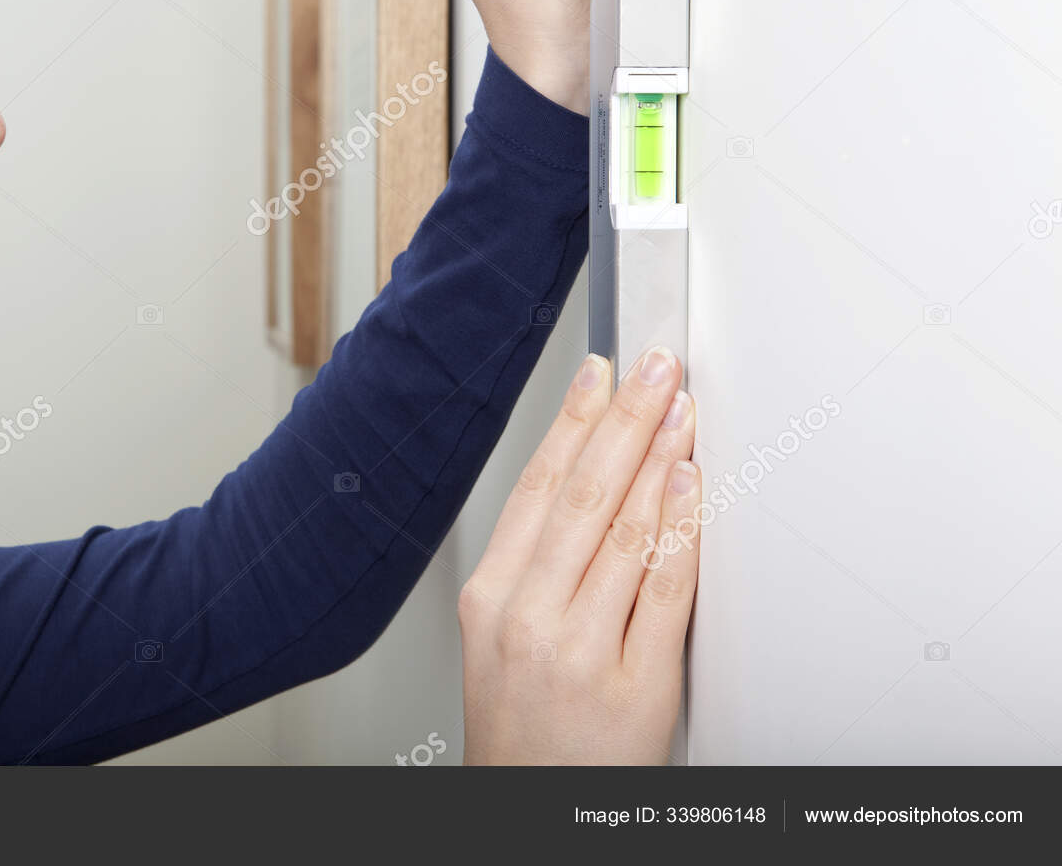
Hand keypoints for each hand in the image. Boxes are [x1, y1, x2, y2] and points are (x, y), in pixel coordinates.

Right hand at [458, 347, 699, 763]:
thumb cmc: (523, 727)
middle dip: (623, 418)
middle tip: (656, 367)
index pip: (536, 486)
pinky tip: (689, 486)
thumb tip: (596, 482)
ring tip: (680, 408)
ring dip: (656, 458)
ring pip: (621, 532)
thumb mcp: (501, 639)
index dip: (573, 420)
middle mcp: (526, 617)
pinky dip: (679, 529)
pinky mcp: (633, 686)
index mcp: (490, 598)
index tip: (601, 373)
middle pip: (580, 494)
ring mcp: (578, 651)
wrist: (531, 812)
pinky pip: (663, 590)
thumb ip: (538, 565)